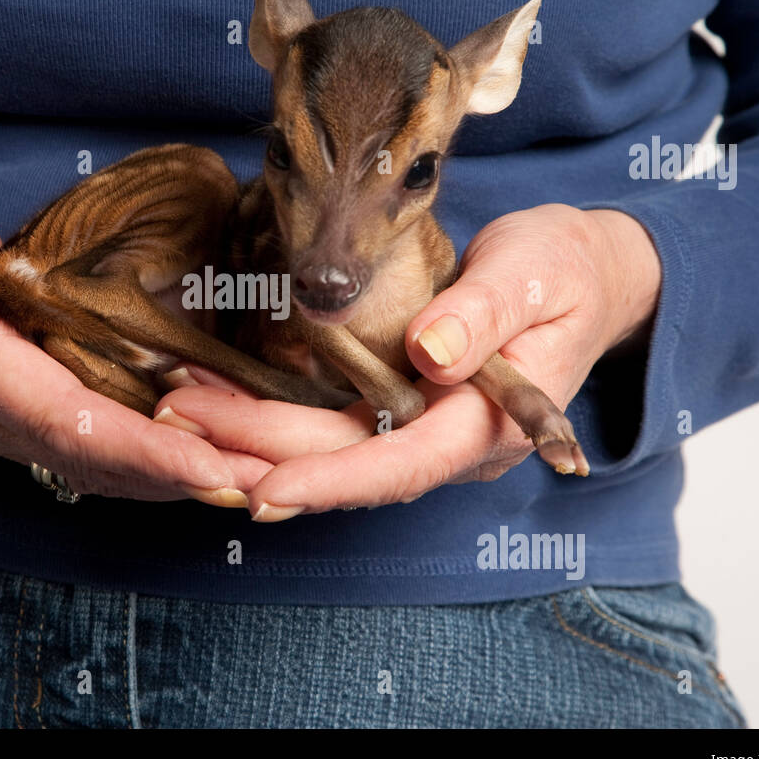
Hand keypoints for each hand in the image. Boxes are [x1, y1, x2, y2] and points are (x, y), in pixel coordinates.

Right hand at [0, 136, 260, 504]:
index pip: (64, 419)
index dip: (144, 450)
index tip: (218, 469)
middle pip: (90, 460)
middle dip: (180, 479)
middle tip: (268, 489)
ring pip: (91, 467)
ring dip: (172, 482)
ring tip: (254, 483)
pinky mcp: (12, 411)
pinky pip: (86, 450)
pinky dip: (146, 462)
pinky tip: (201, 457)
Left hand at [153, 204, 660, 519]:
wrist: (581, 272)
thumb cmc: (564, 268)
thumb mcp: (535, 274)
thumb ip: (485, 314)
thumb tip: (430, 355)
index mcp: (489, 424)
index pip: (402, 465)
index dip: (332, 480)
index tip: (263, 490)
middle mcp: (446, 439)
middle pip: (345, 460)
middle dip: (258, 453)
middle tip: (178, 428)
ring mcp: (419, 424)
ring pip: (326, 444)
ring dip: (250, 434)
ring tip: (178, 411)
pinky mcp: (395, 400)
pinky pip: (326, 415)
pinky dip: (270, 408)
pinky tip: (218, 393)